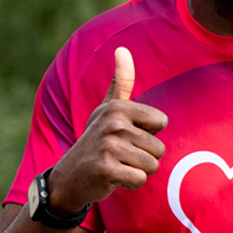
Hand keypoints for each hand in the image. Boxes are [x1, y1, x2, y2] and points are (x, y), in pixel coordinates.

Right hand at [49, 47, 167, 213]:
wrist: (71, 175)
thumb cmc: (98, 139)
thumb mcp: (108, 109)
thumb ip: (121, 81)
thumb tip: (122, 49)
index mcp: (118, 108)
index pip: (161, 122)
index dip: (149, 133)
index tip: (128, 134)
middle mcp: (113, 124)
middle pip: (159, 147)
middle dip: (144, 156)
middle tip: (121, 154)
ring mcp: (108, 147)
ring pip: (151, 165)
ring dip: (138, 170)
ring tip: (118, 164)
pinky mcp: (106, 170)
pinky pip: (140, 179)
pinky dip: (130, 183)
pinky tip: (114, 177)